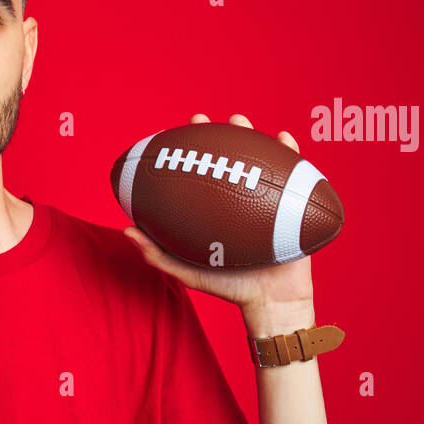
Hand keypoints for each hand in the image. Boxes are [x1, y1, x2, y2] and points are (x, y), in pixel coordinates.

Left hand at [122, 113, 315, 333]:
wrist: (270, 303)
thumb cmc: (227, 287)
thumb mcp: (187, 271)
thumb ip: (157, 254)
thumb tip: (126, 229)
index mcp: (215, 207)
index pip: (200, 171)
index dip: (187, 148)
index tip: (174, 130)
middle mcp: (239, 198)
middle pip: (230, 157)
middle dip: (218, 132)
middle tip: (205, 119)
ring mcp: (267, 199)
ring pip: (261, 159)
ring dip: (251, 134)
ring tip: (241, 121)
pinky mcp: (294, 204)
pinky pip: (297, 174)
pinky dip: (292, 154)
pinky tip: (285, 140)